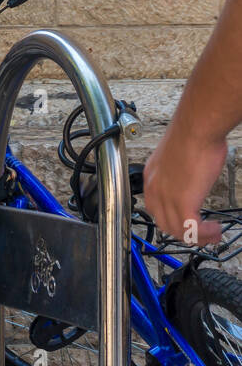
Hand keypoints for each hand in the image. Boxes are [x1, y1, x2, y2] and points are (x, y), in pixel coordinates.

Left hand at [144, 121, 225, 244]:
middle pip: (163, 222)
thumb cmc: (192, 135)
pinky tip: (215, 229)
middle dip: (183, 232)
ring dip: (196, 237)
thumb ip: (180, 171)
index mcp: (152, 177)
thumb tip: (191, 177)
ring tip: (212, 234)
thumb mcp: (178, 157)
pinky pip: (190, 229)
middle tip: (200, 234)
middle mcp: (154, 188)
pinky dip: (203, 234)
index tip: (187, 221)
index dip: (172, 217)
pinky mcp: (182, 202)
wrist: (196, 128)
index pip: (155, 206)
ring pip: (176, 230)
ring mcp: (166, 197)